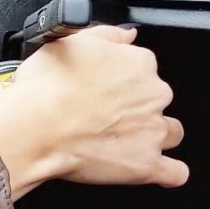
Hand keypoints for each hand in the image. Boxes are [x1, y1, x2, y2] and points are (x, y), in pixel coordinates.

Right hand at [0, 25, 186, 199]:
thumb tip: (127, 35)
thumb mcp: (70, 40)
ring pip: (170, 133)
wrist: (35, 127)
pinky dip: (170, 173)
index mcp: (137, 64)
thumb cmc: (46, 88)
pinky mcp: (145, 165)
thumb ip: (106, 35)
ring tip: (123, 144)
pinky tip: (157, 170)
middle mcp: (152, 95)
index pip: (143, 69)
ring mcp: (152, 131)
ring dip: (154, 137)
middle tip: (104, 117)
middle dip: (137, 109)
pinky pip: (174, 173)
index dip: (123, 81)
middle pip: (157, 101)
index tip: (106, 89)